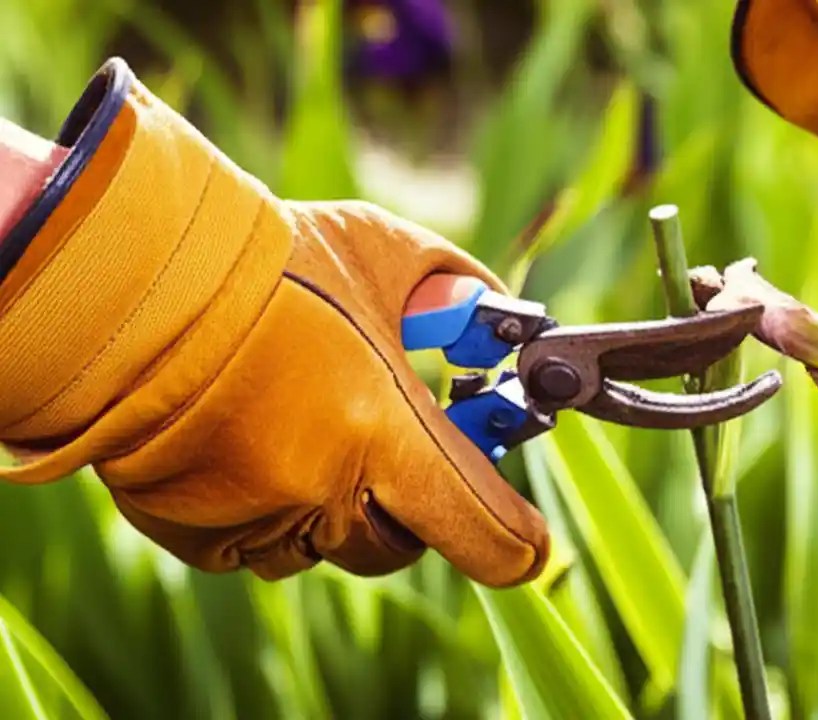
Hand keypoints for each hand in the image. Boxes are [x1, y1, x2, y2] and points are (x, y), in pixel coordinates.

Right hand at [0, 59, 547, 584]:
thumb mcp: (383, 248)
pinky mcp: (196, 535)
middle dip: (412, 509)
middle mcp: (320, 490)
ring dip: (333, 502)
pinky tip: (250, 437)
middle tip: (398, 450)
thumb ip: (459, 288)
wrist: (129, 277)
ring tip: (301, 418)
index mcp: (381, 429)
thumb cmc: (268, 257)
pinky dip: (268, 507)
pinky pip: (257, 545)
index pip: (479, 531)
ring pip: (325, 547)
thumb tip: (504, 325)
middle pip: (400, 547)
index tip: (527, 544)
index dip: (514, 545)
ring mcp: (253, 519)